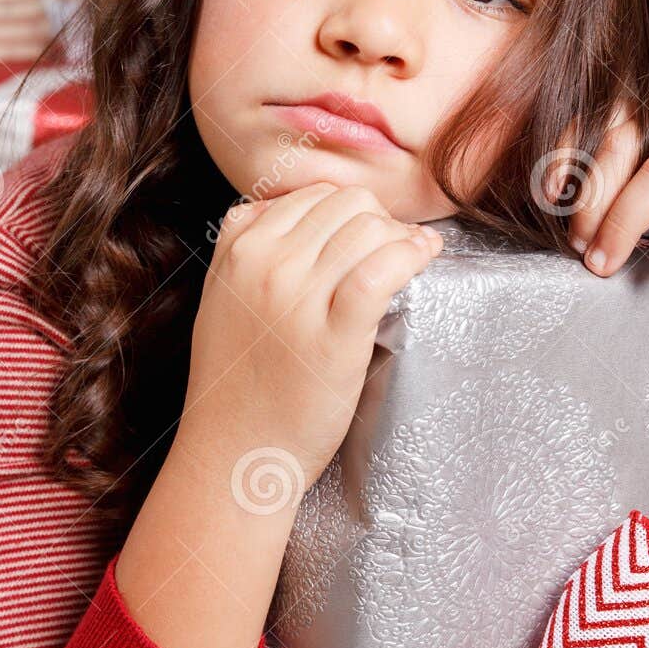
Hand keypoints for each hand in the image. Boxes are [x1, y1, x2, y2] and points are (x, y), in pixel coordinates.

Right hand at [180, 182, 442, 493]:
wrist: (236, 452)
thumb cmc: (238, 385)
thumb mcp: (224, 299)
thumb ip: (252, 250)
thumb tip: (304, 212)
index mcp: (238, 249)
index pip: (311, 195)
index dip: (349, 210)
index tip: (367, 235)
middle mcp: (265, 264)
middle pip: (346, 204)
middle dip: (378, 221)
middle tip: (393, 251)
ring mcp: (298, 297)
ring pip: (367, 228)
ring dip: (400, 237)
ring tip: (413, 256)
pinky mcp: (334, 334)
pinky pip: (382, 269)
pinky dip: (412, 255)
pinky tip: (424, 259)